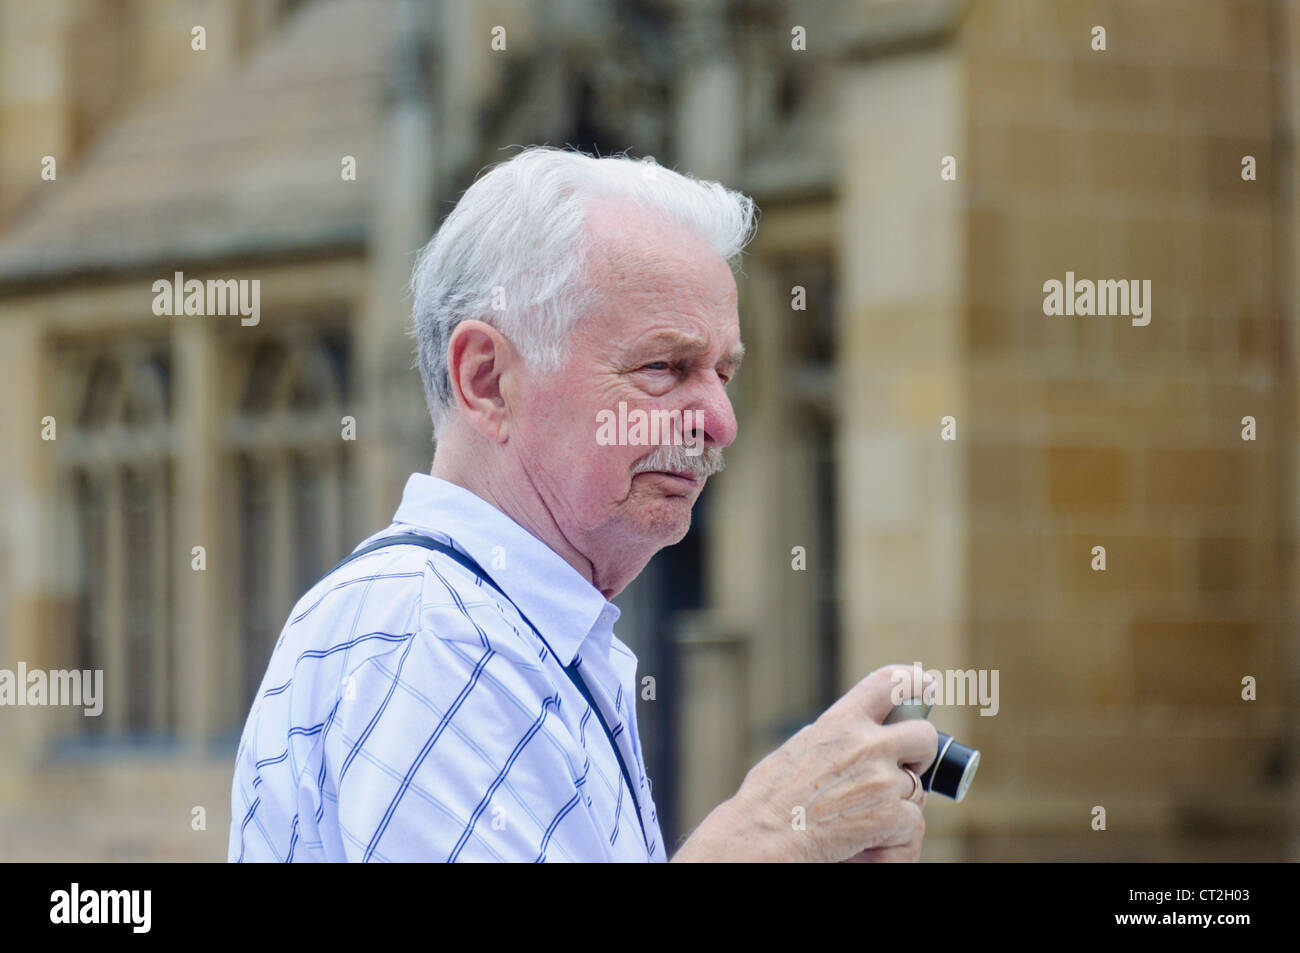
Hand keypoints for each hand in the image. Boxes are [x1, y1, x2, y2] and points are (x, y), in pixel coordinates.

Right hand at [711, 664, 938, 862]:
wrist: (763, 837)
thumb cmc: (770, 798)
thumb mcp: (798, 748)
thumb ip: (832, 737)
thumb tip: (849, 733)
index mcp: (841, 722)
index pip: (889, 683)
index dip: (913, 682)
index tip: (924, 687)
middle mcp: (867, 744)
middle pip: (924, 735)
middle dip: (921, 753)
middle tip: (908, 766)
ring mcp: (882, 780)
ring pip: (917, 786)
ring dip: (900, 800)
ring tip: (864, 812)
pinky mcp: (891, 815)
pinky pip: (912, 820)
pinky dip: (895, 831)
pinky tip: (867, 835)